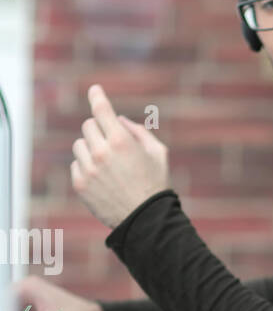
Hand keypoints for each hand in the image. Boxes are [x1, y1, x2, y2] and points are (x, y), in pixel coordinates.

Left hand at [71, 85, 168, 227]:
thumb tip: (119, 120)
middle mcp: (101, 152)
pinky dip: (86, 167)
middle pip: (88, 126)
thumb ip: (138, 131)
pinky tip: (102, 179)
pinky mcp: (80, 184)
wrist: (145, 220)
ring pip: (79, 145)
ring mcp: (88, 169)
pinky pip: (76, 165)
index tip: (94, 90)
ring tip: (107, 165)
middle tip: (111, 144)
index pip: (101, 109)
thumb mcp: (158, 154)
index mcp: (121, 141)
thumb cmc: (155, 185)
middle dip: (99, 130)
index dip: (97, 96)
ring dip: (90, 149)